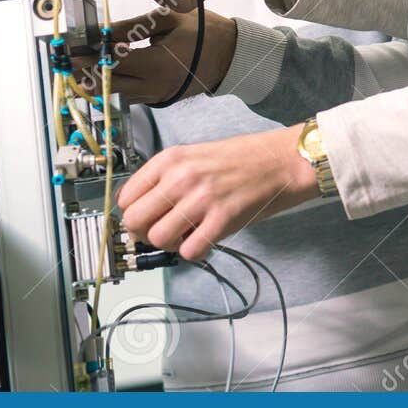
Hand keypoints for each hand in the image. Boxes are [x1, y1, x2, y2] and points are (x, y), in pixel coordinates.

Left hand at [78, 8, 236, 104]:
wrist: (231, 55)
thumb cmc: (203, 32)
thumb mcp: (167, 20)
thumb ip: (131, 27)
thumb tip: (102, 32)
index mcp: (156, 63)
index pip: (109, 64)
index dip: (86, 58)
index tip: (70, 51)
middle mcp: (153, 86)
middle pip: (107, 85)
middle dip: (85, 73)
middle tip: (68, 62)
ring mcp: (156, 96)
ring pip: (116, 93)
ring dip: (98, 81)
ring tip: (83, 66)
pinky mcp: (159, 100)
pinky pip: (130, 95)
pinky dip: (116, 85)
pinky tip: (108, 72)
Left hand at [116, 124, 318, 260]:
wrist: (281, 160)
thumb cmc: (240, 159)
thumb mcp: (193, 157)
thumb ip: (164, 179)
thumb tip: (140, 211)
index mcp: (170, 159)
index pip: (125, 198)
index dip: (134, 213)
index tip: (147, 218)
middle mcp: (181, 177)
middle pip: (135, 221)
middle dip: (145, 232)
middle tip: (164, 230)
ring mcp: (201, 198)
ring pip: (158, 239)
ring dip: (170, 243)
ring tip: (186, 234)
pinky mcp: (222, 219)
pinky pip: (189, 251)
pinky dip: (193, 251)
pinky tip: (205, 238)